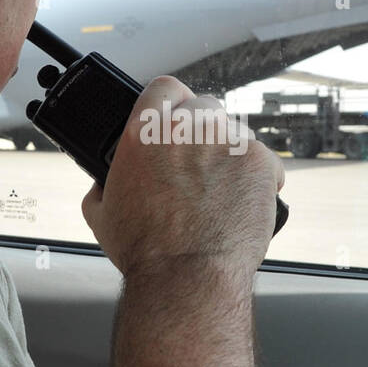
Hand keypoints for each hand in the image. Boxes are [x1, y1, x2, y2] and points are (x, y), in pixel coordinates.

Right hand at [81, 76, 283, 279]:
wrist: (187, 278)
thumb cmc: (147, 252)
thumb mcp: (101, 215)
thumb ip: (103, 186)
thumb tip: (103, 184)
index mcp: (145, 133)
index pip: (164, 88)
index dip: (173, 103)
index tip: (178, 117)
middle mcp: (186, 128)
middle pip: (204, 107)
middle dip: (203, 131)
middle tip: (201, 164)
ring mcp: (226, 141)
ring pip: (234, 132)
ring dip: (230, 154)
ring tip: (222, 191)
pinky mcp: (259, 160)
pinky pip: (265, 159)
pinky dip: (259, 178)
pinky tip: (244, 201)